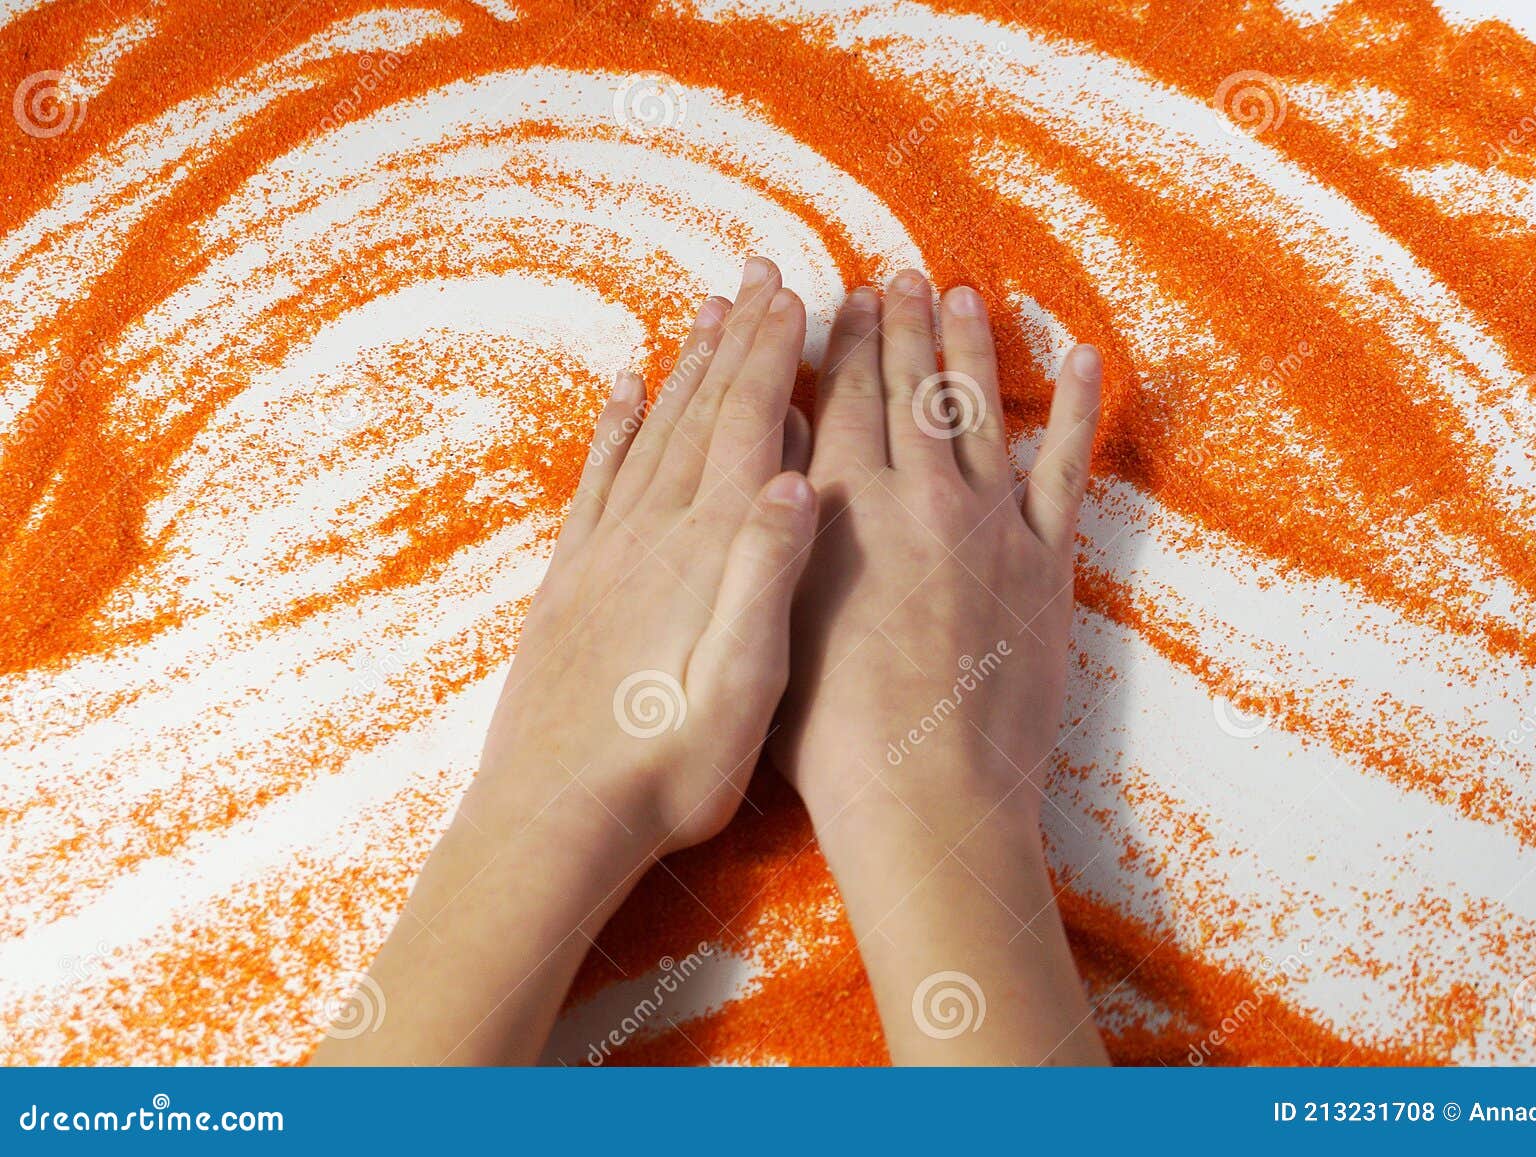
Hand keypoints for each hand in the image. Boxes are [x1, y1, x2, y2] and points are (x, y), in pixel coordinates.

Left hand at [468, 256, 817, 852]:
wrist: (552, 815)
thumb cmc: (664, 769)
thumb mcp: (742, 692)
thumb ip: (766, 581)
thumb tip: (802, 483)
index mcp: (705, 554)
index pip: (751, 430)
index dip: (776, 359)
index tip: (798, 297)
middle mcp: (652, 534)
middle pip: (703, 412)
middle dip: (737, 339)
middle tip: (759, 273)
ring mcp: (605, 550)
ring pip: (654, 431)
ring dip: (686, 366)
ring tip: (709, 311)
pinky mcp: (572, 576)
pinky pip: (599, 476)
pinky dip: (616, 423)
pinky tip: (626, 389)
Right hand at [773, 270, 1100, 822]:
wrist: (927, 796)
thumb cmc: (828, 734)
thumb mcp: (769, 623)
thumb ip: (777, 538)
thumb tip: (780, 467)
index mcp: (844, 509)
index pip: (843, 398)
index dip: (844, 342)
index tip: (846, 297)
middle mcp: (919, 497)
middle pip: (909, 389)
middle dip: (904, 325)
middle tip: (902, 274)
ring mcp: (991, 525)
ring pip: (981, 411)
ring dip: (971, 347)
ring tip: (964, 294)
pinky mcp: (1046, 563)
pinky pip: (1068, 468)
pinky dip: (1079, 409)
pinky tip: (1083, 357)